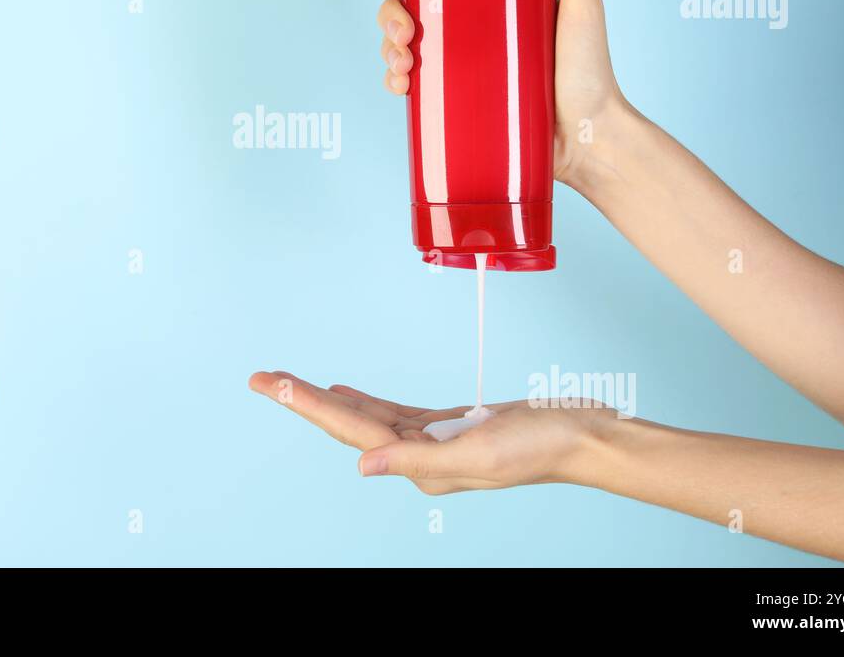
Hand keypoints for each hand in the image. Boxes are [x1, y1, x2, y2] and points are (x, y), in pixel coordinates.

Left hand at [248, 370, 613, 493]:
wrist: (582, 436)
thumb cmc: (538, 446)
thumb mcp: (476, 451)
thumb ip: (417, 458)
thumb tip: (361, 466)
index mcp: (421, 466)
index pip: (351, 430)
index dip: (307, 404)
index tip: (270, 384)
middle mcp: (418, 457)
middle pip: (347, 423)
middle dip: (301, 399)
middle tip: (261, 378)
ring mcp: (432, 441)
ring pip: (365, 416)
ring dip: (326, 398)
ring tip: (288, 382)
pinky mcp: (447, 425)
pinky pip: (393, 413)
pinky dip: (364, 400)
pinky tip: (344, 391)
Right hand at [376, 0, 625, 185]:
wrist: (587, 138)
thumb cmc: (591, 69)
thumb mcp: (582, 1)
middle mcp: (473, 27)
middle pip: (411, 6)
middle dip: (389, 12)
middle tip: (402, 28)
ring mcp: (462, 64)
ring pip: (403, 44)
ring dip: (387, 47)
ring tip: (402, 60)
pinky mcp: (457, 100)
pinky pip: (412, 86)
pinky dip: (395, 81)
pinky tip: (400, 85)